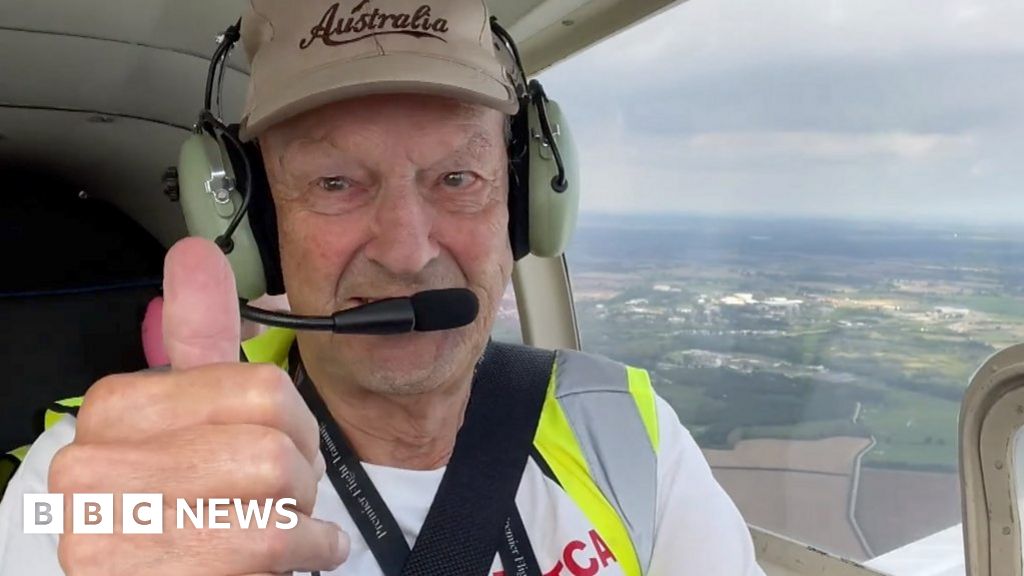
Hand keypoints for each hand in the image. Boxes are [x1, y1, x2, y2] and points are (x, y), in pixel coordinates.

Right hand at [49, 237, 348, 575]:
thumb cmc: (187, 513)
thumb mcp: (194, 419)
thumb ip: (198, 338)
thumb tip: (194, 252)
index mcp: (114, 409)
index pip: (259, 388)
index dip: (293, 425)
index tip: (280, 446)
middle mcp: (96, 466)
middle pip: (272, 441)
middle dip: (299, 476)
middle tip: (279, 496)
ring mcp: (115, 528)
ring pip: (275, 485)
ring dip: (301, 514)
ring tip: (274, 523)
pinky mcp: (149, 575)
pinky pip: (276, 540)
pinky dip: (311, 548)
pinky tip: (299, 552)